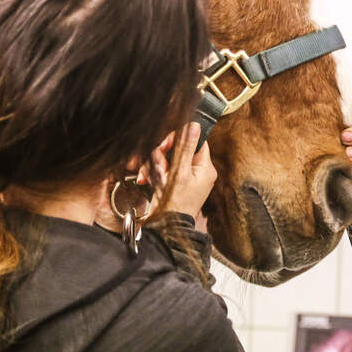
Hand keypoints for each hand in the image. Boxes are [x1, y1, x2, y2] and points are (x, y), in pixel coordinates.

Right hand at [93, 123, 215, 234]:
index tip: (166, 145)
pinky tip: (146, 180)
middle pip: (178, 147)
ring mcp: (183, 176)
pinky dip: (152, 173)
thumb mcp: (180, 172)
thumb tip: (195, 125)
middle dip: (162, 154)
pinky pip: (160, 168)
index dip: (179, 139)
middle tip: (158, 164)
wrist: (164, 226)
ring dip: (154, 164)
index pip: (196, 140)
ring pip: (166, 157)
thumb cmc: (175, 203)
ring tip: (151, 176)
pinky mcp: (171, 181)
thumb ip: (186, 147)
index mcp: (205, 167)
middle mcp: (196, 170)